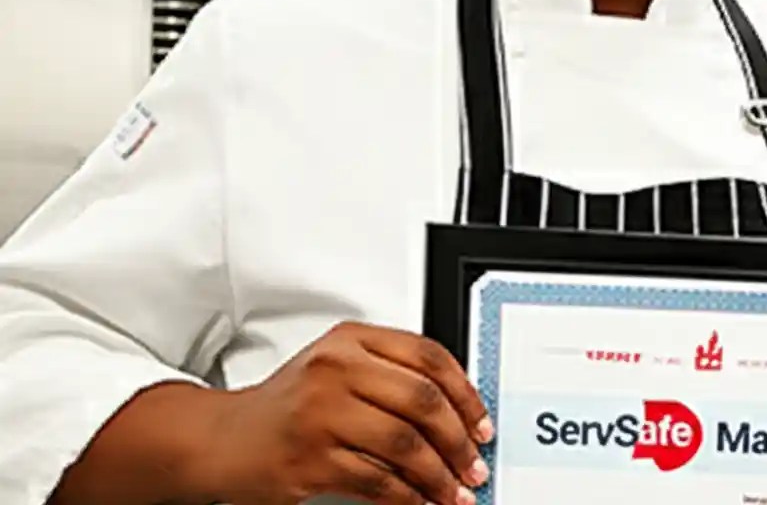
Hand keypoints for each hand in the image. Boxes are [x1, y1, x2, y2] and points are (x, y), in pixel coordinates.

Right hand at [208, 321, 492, 504]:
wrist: (222, 439)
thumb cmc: (288, 405)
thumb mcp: (337, 368)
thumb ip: (391, 373)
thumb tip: (459, 410)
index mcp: (350, 340)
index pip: (429, 356)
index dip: (466, 394)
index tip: (481, 423)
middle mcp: (336, 369)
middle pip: (424, 401)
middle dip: (459, 440)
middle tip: (474, 464)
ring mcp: (321, 413)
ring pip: (405, 444)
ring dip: (440, 476)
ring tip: (455, 491)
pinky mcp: (310, 458)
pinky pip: (378, 481)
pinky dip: (408, 498)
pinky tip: (421, 503)